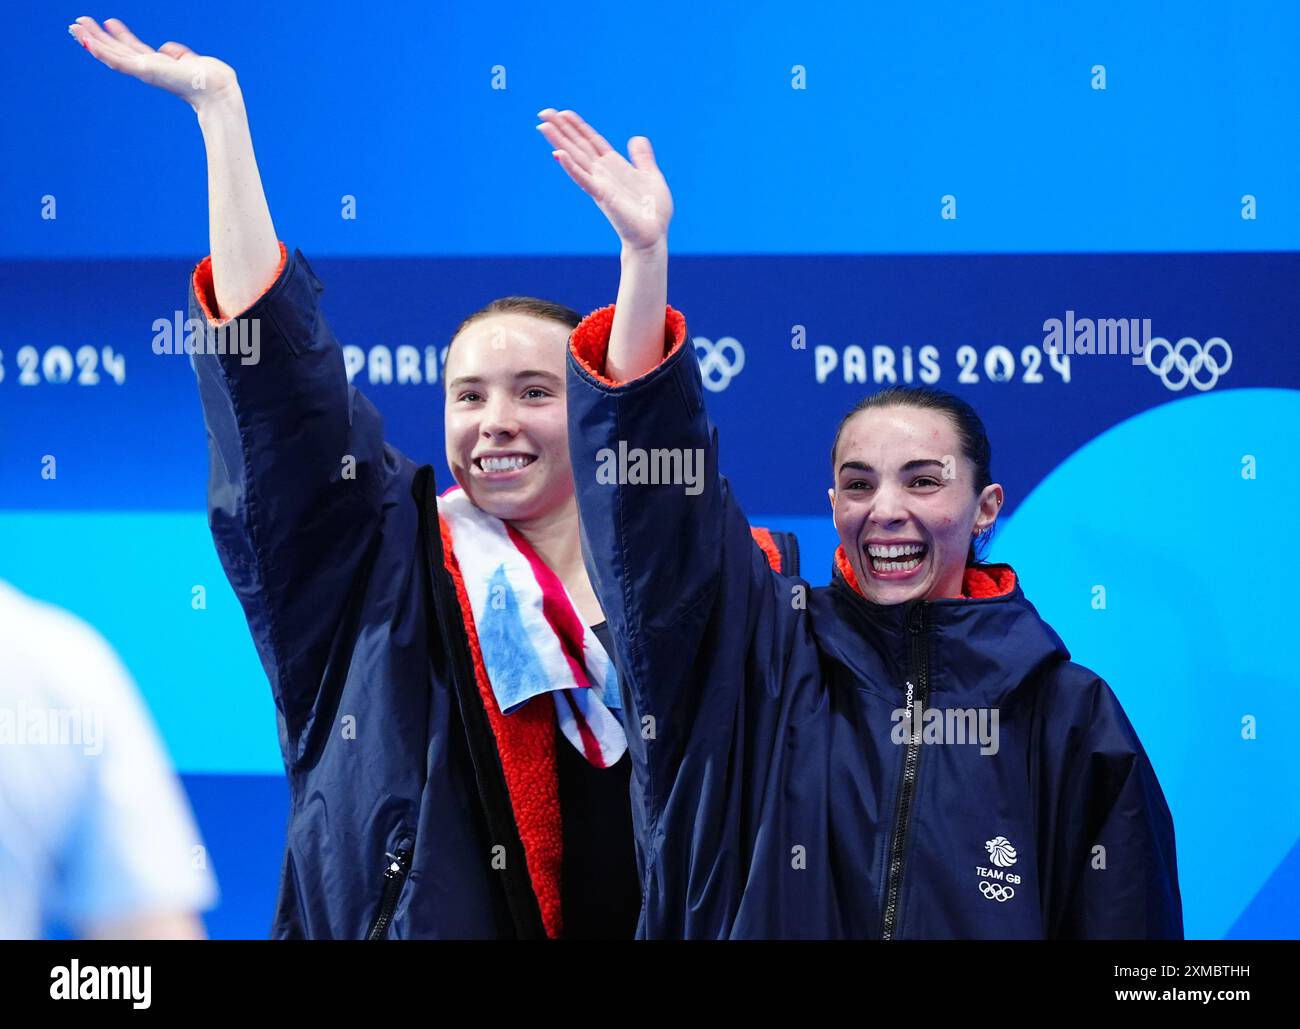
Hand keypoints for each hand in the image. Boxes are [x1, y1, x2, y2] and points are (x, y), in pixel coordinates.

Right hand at [68, 16, 238, 111]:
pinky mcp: (144, 72)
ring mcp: (145, 71)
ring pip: (111, 55)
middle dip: (97, 38)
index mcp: (160, 66)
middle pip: (116, 50)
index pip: (134, 49)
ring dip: (92, 41)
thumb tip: (168, 49)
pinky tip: (87, 42)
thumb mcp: (193, 60)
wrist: (218, 90)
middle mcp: (149, 69)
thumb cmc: (212, 79)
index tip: (108, 22)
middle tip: (77, 24)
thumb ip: (179, 54)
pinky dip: (101, 52)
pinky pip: (118, 61)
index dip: (120, 36)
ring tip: (74, 27)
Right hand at [537, 109, 672, 253]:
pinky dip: (571, 167)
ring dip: (559, 142)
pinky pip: (584, 179)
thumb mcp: (651, 176)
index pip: (592, 141)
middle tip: (543, 112)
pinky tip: (558, 155)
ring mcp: (600, 185)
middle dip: (561, 129)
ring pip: (575, 158)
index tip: (562, 112)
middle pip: (578, 145)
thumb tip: (636, 138)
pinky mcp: (603, 197)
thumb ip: (642, 157)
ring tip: (543, 126)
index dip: (578, 126)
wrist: (653, 236)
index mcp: (614, 166)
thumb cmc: (653, 212)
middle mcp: (603, 173)